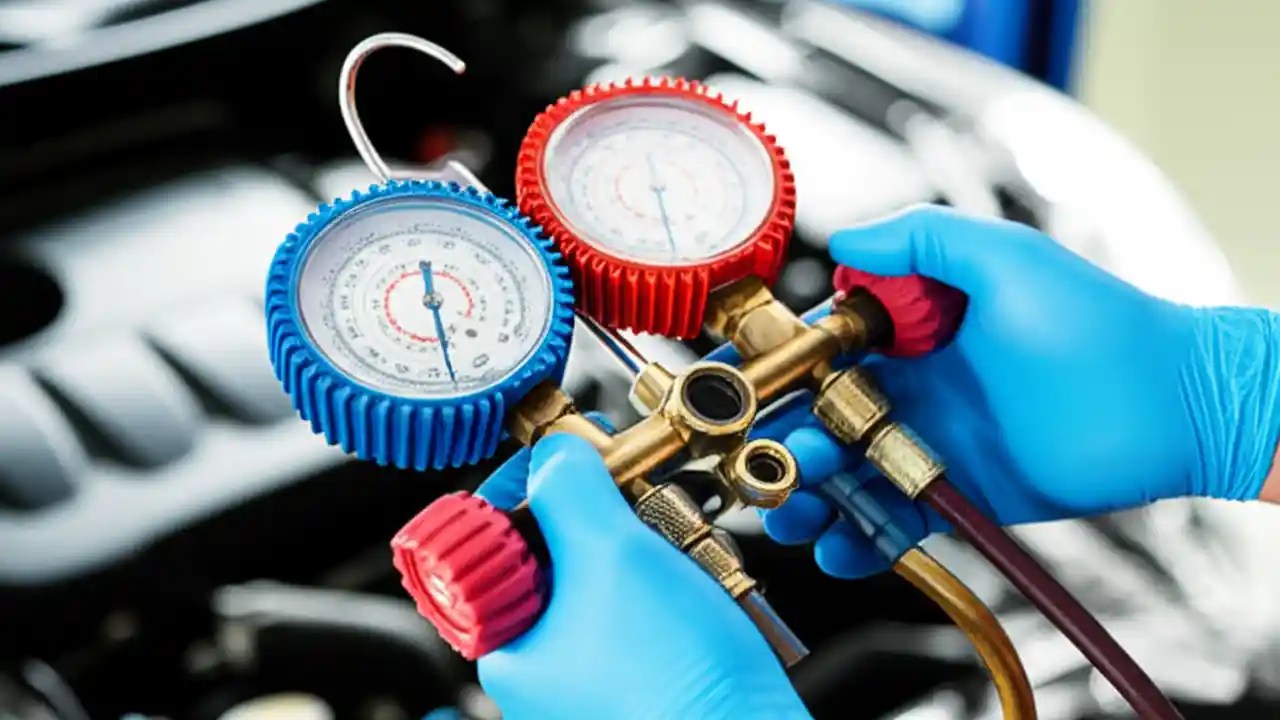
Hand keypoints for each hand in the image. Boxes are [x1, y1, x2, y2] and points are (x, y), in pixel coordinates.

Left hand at [474, 431, 809, 719]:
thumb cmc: (680, 680)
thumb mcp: (614, 552)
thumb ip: (569, 487)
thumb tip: (552, 454)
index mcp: (506, 646)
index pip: (492, 540)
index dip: (533, 483)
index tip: (569, 456)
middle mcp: (539, 674)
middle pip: (553, 557)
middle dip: (602, 518)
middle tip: (636, 500)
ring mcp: (588, 686)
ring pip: (604, 585)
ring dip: (641, 552)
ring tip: (678, 553)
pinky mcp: (638, 690)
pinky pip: (640, 618)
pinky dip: (666, 589)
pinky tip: (696, 589)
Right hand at [758, 205, 1279, 577]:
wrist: (1174, 406)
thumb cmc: (1098, 324)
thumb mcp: (1005, 257)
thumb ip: (922, 240)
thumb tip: (843, 243)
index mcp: (914, 329)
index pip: (824, 346)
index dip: (777, 365)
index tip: (738, 381)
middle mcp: (914, 385)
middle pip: (820, 416)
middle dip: (780, 439)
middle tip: (765, 458)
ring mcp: (931, 442)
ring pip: (846, 473)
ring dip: (808, 494)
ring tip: (793, 510)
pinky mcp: (956, 494)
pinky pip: (893, 519)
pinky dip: (860, 539)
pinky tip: (840, 547)